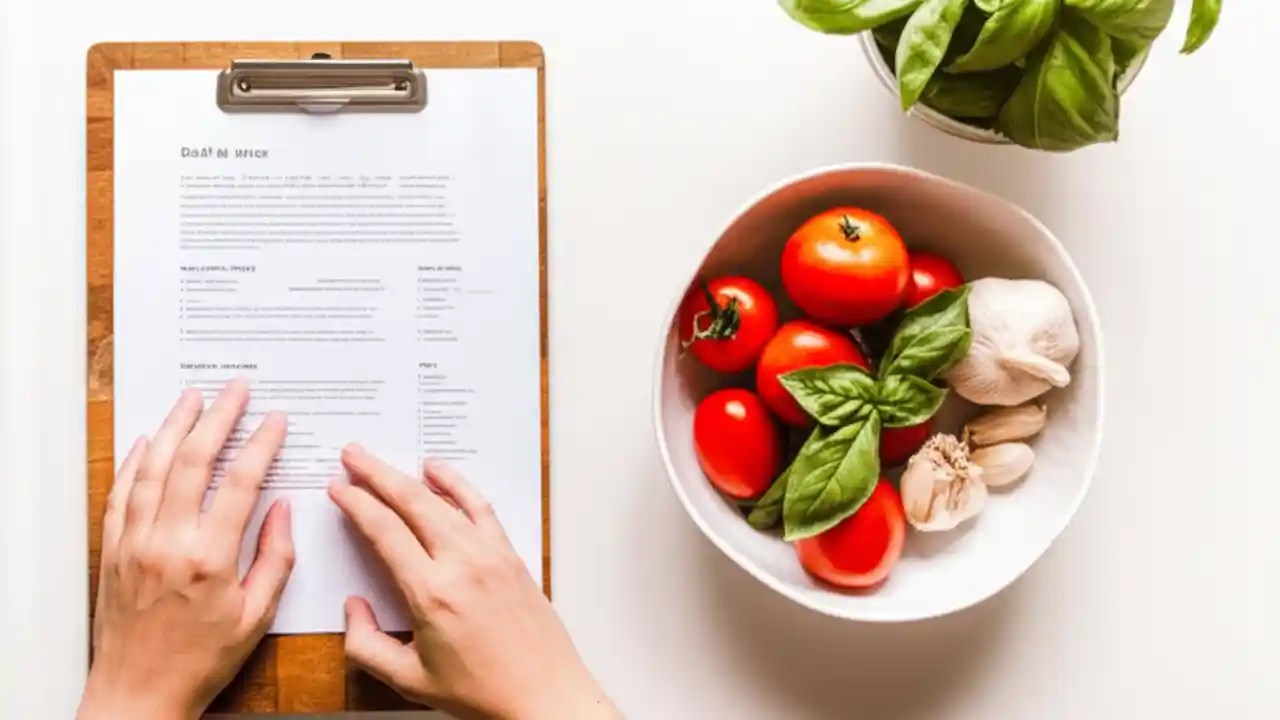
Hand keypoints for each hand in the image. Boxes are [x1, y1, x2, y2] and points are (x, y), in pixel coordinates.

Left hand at [78, 380, 294, 719]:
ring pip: (152, 467)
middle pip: (193, 460)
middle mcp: (168, 542)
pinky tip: (146, 441)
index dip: (261, 444)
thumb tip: (282, 510)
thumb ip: (275, 558)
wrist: (138, 696)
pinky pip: (121, 493)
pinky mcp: (114, 550)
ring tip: (192, 398)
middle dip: (218, 417)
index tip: (275, 421)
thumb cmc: (199, 663)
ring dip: (173, 426)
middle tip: (236, 389)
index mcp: (210, 558)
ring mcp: (135, 543)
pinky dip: (134, 461)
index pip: (241, 482)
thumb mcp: (256, 616)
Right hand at [330, 446, 620, 719]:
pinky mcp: (510, 556)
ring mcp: (491, 555)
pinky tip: (439, 471)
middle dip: (376, 474)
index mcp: (432, 594)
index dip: (357, 504)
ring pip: (444, 500)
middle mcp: (462, 565)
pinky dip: (457, 484)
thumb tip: (353, 609)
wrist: (544, 696)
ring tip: (384, 461)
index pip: (385, 532)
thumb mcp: (410, 680)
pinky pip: (480, 507)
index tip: (338, 488)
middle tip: (352, 455)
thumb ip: (367, 645)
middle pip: (411, 503)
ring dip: (409, 476)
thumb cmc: (485, 692)